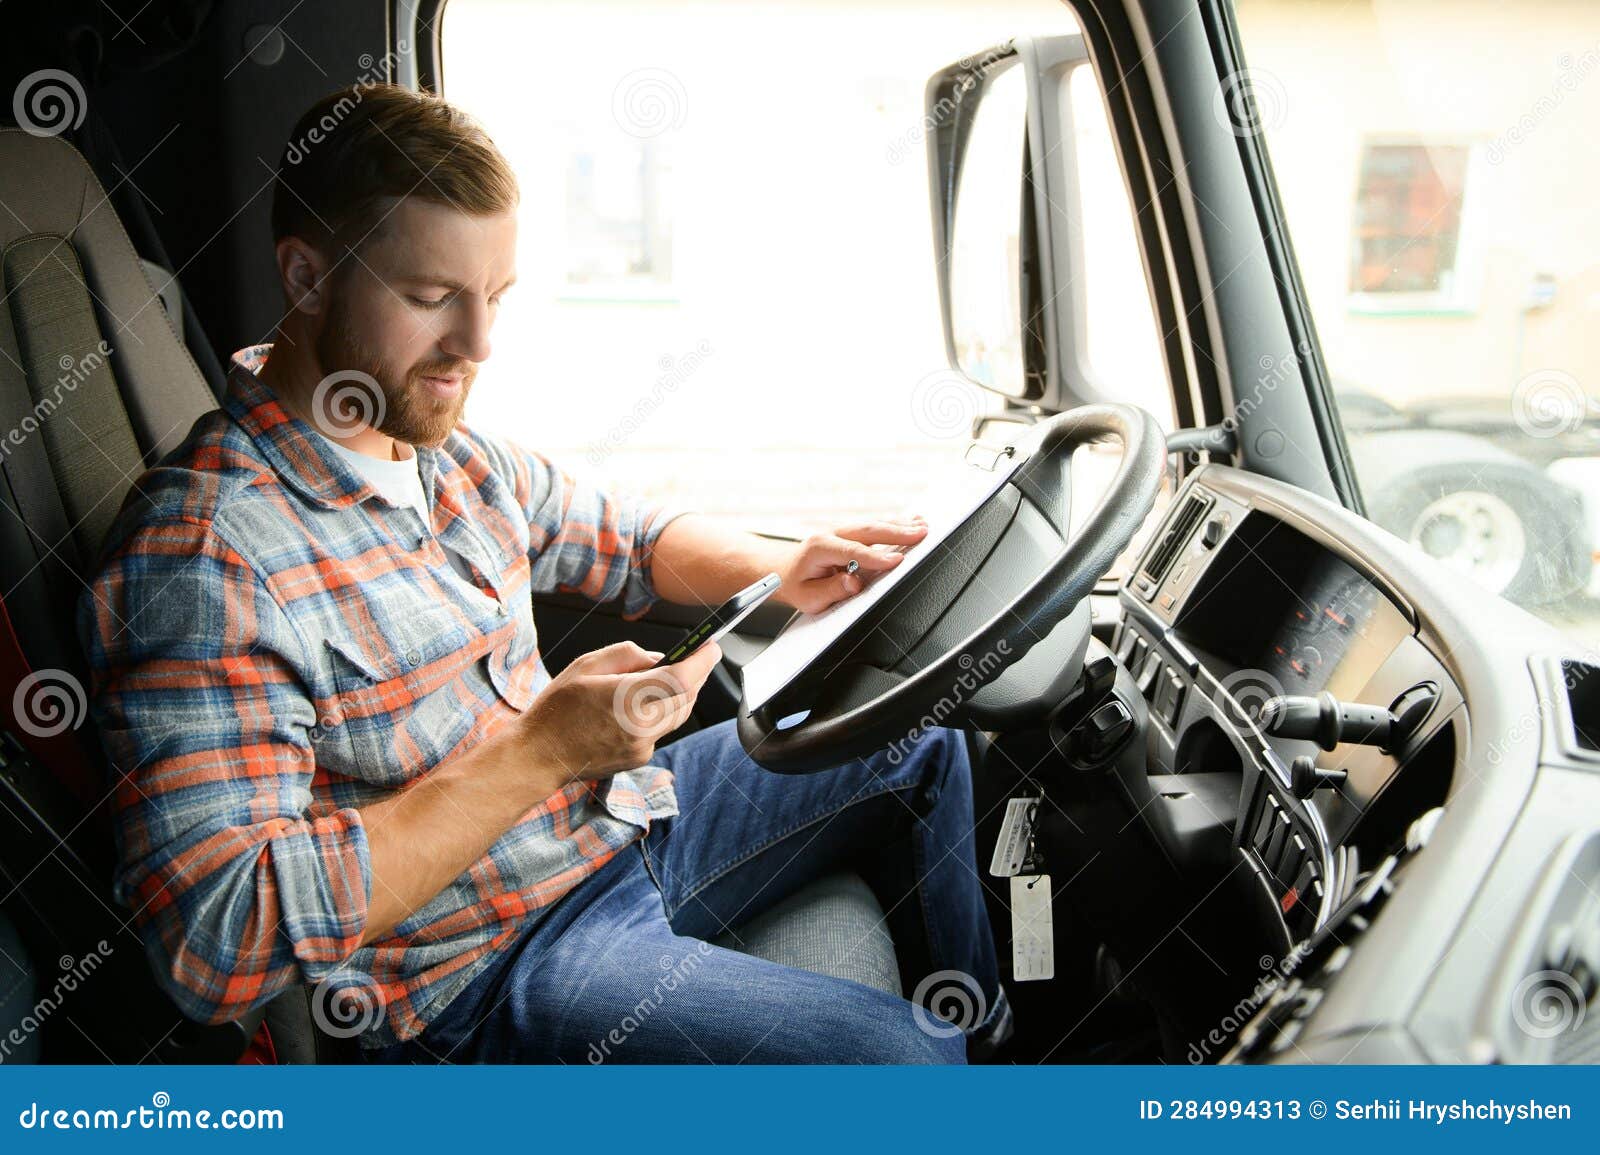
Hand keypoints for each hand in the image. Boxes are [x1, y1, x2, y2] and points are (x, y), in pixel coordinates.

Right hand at [521, 639, 721, 784]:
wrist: (538, 756)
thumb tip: (659, 658)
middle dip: (696, 674)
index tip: (710, 646)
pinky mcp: (640, 758)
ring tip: (667, 677)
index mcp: (626, 699)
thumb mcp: (586, 665)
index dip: (703, 660)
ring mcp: (642, 747)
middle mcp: (640, 727)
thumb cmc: (556, 709)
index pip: (683, 679)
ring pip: (680, 714)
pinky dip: (659, 713)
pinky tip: (639, 705)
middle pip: (689, 696)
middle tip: (693, 656)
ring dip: (681, 694)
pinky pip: (662, 730)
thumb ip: (628, 655)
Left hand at [778, 515, 928, 614]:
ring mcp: (841, 530)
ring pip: (873, 525)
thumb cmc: (797, 585)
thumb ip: (832, 590)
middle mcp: (831, 534)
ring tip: (923, 525)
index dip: (876, 557)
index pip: (852, 551)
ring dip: (899, 525)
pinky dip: (894, 524)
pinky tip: (912, 521)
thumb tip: (854, 583)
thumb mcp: (809, 597)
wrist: (784, 571)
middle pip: (868, 531)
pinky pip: (874, 527)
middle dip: (896, 533)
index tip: (897, 561)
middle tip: (921, 534)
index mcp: (819, 548)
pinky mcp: (850, 533)